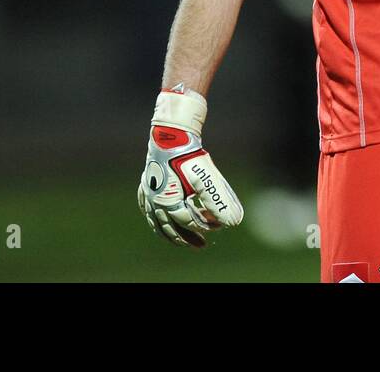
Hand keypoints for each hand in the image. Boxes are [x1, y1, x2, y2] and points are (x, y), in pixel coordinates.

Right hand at [138, 85, 243, 247]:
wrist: (171, 134)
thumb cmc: (189, 156)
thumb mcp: (207, 179)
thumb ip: (219, 202)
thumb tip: (233, 222)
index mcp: (168, 202)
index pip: (189, 222)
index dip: (206, 226)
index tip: (220, 225)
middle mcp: (154, 202)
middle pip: (169, 229)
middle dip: (186, 238)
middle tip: (201, 245)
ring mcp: (148, 194)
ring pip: (156, 223)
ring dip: (170, 233)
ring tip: (183, 239)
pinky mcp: (146, 185)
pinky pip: (147, 210)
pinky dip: (155, 219)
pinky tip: (162, 219)